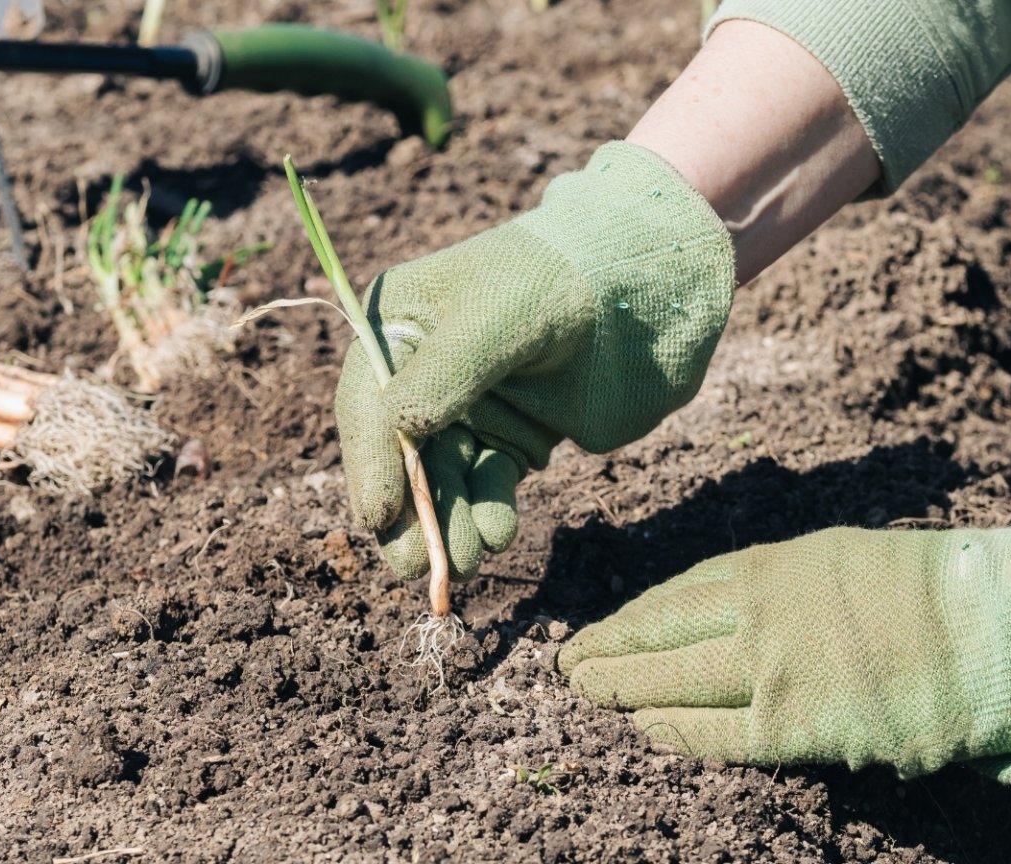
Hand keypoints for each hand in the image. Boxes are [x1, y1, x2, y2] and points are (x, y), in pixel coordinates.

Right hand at [336, 141, 734, 580]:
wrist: (643, 286)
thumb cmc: (559, 280)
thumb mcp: (494, 318)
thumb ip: (443, 374)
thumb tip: (400, 431)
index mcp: (395, 327)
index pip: (367, 404)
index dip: (369, 464)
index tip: (378, 518)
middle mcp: (420, 372)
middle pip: (397, 455)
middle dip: (408, 512)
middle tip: (414, 568)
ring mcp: (467, 408)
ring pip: (442, 481)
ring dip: (448, 524)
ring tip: (467, 561)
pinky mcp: (511, 437)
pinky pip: (487, 486)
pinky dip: (488, 514)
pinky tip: (498, 533)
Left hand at [558, 494, 1010, 781]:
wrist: (986, 630)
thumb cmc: (927, 590)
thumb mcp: (837, 558)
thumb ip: (780, 584)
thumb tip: (737, 610)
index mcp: (769, 566)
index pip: (680, 593)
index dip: (636, 615)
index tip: (605, 626)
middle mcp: (755, 612)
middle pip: (659, 633)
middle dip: (607, 647)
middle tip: (566, 661)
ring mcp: (770, 668)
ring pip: (672, 680)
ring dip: (619, 686)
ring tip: (582, 691)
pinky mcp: (793, 723)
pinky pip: (718, 733)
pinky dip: (676, 732)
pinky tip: (643, 729)